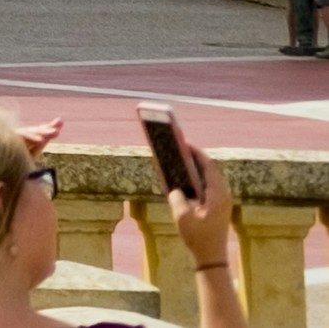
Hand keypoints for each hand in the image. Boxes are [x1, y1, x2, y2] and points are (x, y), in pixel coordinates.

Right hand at [171, 136, 237, 271]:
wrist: (211, 257)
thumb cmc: (198, 237)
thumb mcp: (182, 215)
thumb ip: (177, 196)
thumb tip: (175, 187)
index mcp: (217, 194)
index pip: (208, 166)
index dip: (196, 153)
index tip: (183, 142)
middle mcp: (223, 196)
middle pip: (209, 170)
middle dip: (194, 158)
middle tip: (179, 148)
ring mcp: (222, 202)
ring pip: (208, 179)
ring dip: (195, 169)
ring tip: (179, 160)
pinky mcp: (218, 208)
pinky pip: (207, 188)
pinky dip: (195, 180)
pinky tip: (183, 180)